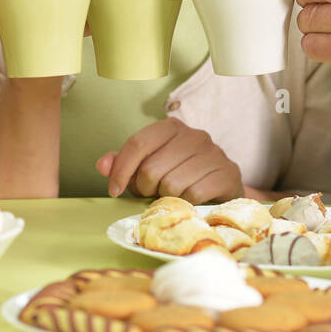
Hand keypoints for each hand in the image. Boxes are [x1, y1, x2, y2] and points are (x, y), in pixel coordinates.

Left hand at [98, 118, 243, 202]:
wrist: (222, 190)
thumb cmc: (179, 178)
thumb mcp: (147, 169)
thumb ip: (123, 165)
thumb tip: (102, 165)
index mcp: (171, 127)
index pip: (137, 143)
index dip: (121, 170)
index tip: (114, 190)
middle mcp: (194, 135)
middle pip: (152, 168)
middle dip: (146, 189)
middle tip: (153, 193)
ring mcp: (214, 152)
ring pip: (172, 184)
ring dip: (167, 198)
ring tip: (173, 196)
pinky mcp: (227, 172)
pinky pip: (194, 194)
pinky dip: (187, 204)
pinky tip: (191, 201)